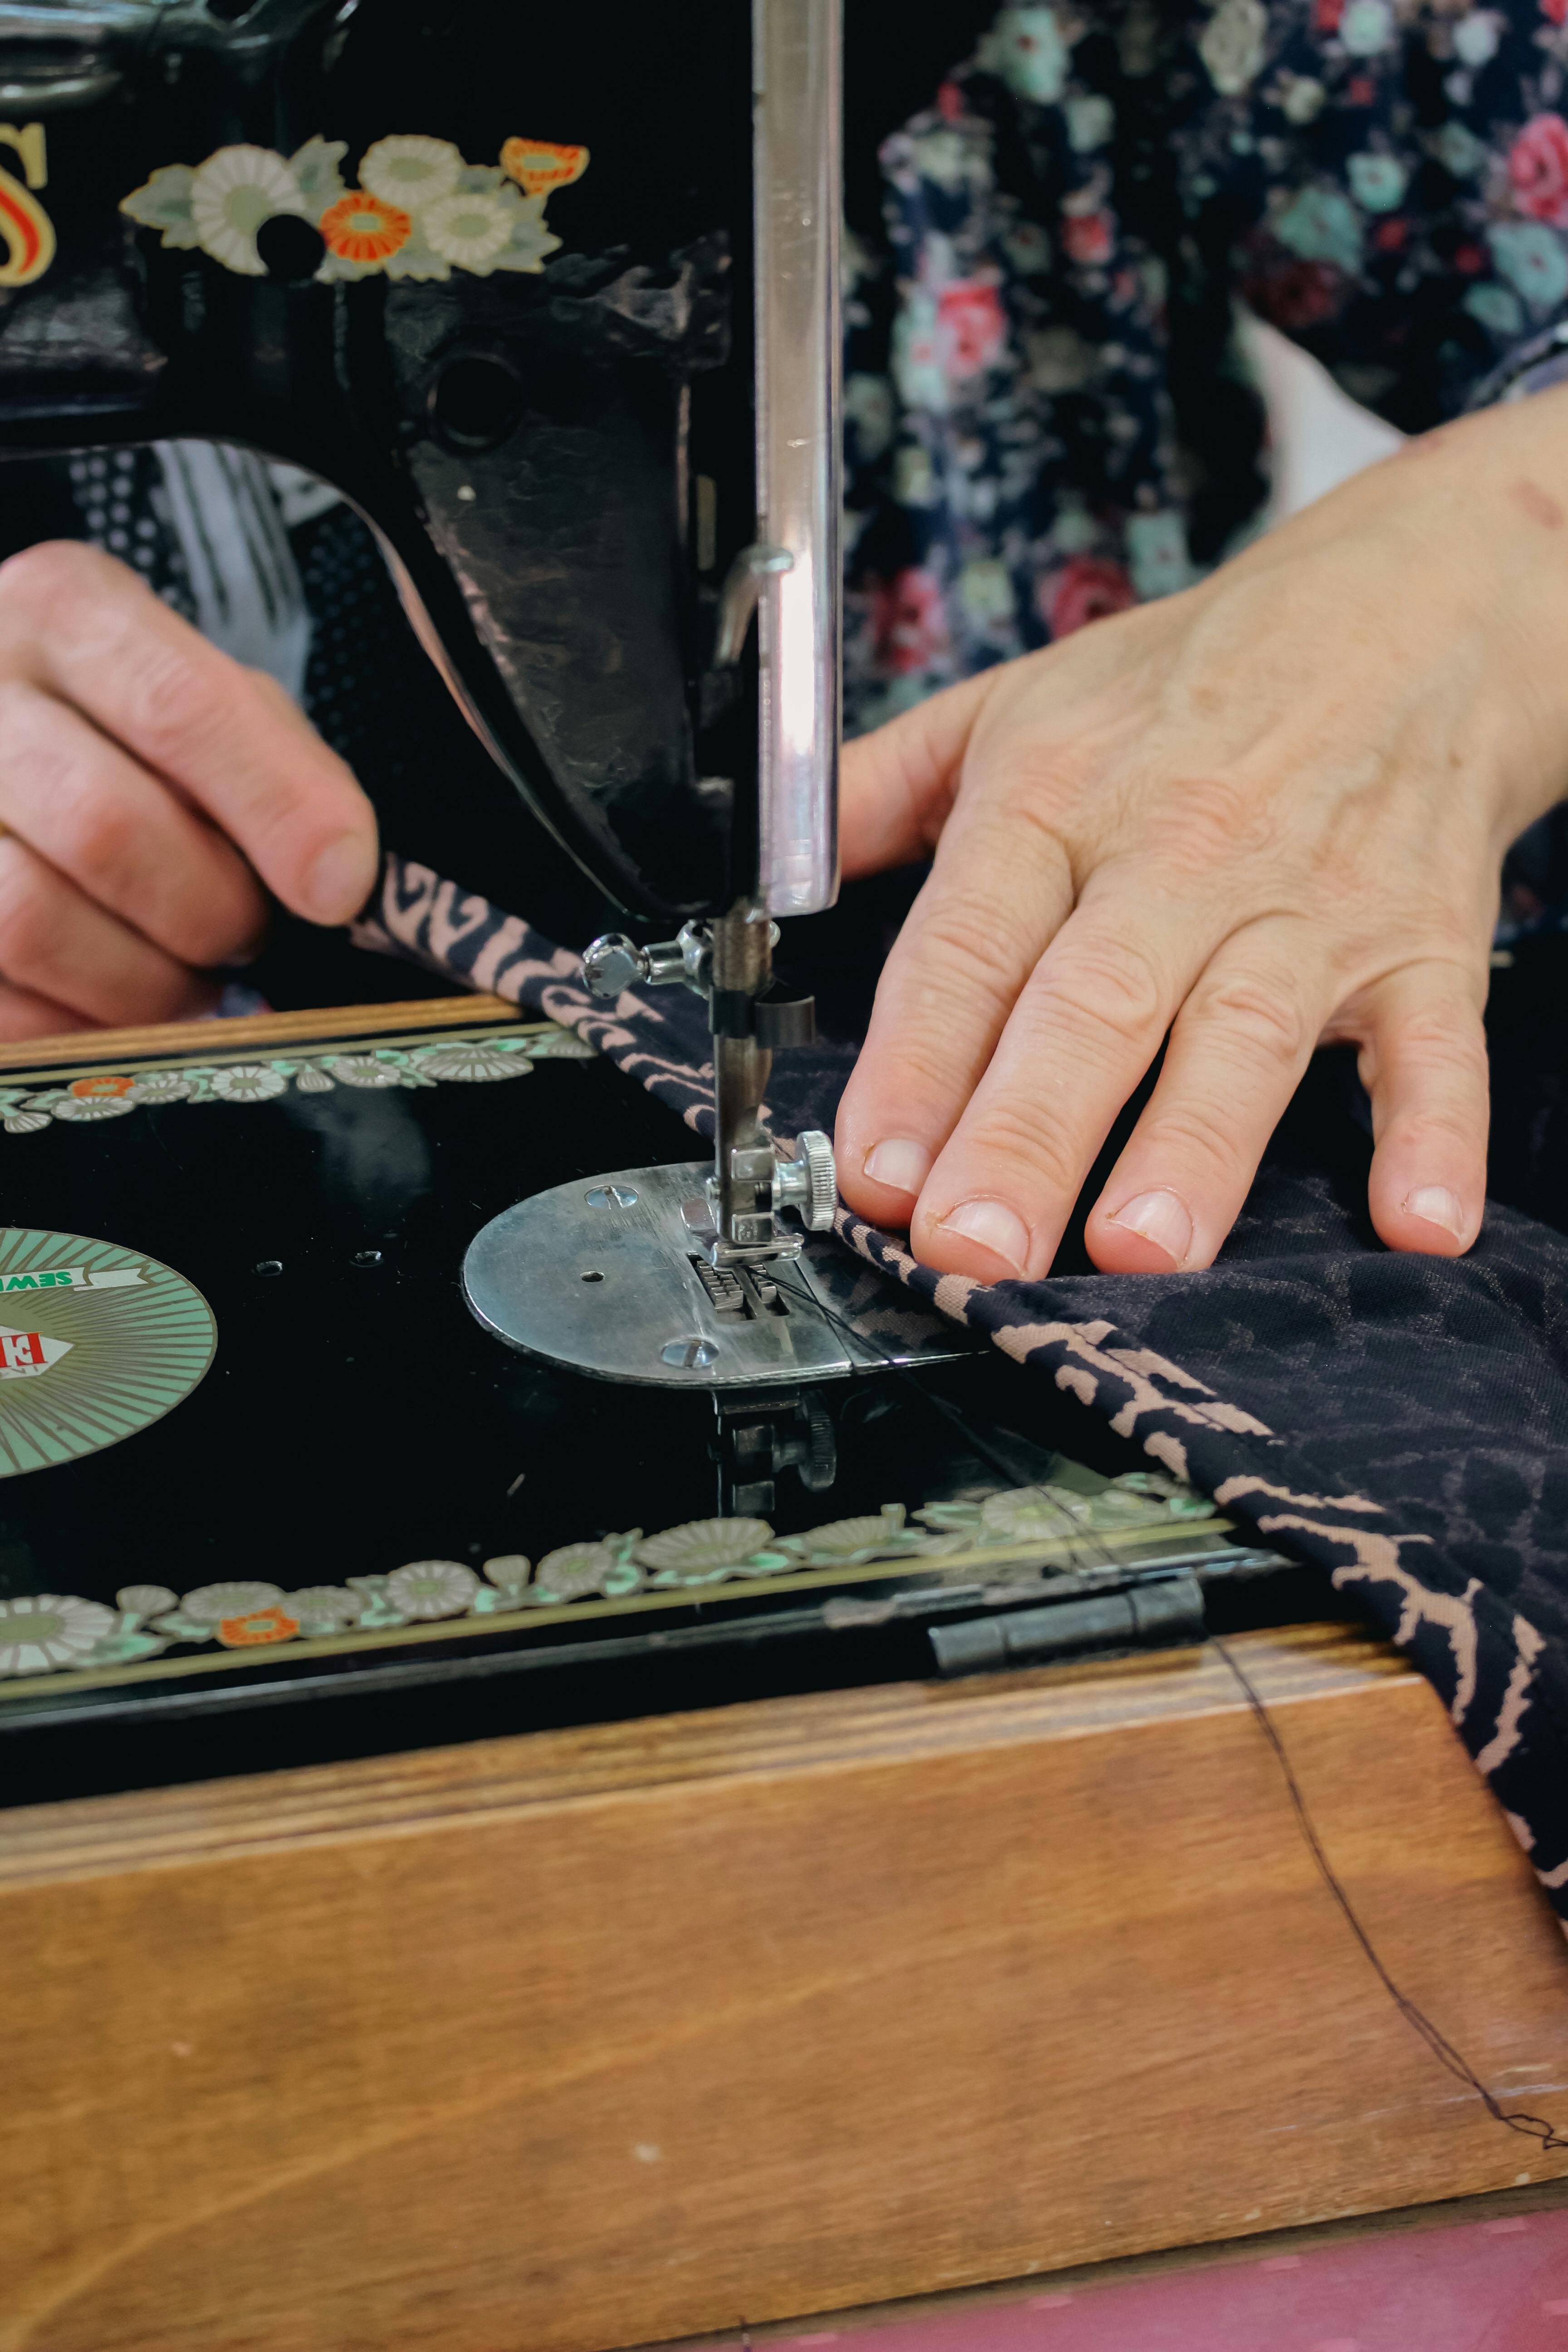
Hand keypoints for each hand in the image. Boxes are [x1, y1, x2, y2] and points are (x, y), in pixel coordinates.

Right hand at [0, 540, 377, 1036]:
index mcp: (66, 613)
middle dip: (209, 914)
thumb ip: (287, 773)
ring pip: (29, 922)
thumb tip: (336, 884)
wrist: (19, 745)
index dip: (277, 811)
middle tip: (246, 937)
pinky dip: (77, 1029)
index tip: (338, 891)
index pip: (181, 707)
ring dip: (143, 984)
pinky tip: (116, 1012)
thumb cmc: (143, 738)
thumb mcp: (224, 709)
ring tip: (186, 979)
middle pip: (106, 828)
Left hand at [835, 387, 1567, 1277]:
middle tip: (974, 1243)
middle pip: (1091, 1006)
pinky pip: (1430, 1046)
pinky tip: (1416, 1220)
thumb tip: (760, 878)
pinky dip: (1430, 1133)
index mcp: (1057, 798)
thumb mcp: (1011, 703)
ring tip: (1141, 1248)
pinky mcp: (1421, 943)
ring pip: (1241, 1035)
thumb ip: (874, 794)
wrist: (1410, 608)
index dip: (914, 1062)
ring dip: (1194, 1147)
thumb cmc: (1188, 682)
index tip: (873, 1170)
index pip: (968, 944)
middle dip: (1027, 1133)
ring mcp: (1308, 903)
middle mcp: (1179, 852)